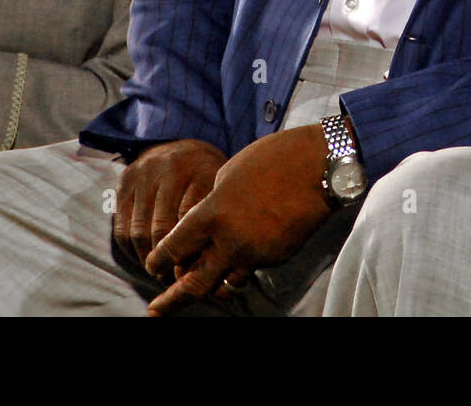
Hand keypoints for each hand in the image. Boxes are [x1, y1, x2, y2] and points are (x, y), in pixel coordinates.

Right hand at [112, 139, 225, 272]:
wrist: (184, 145)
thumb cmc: (208, 180)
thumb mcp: (220, 193)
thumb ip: (214, 224)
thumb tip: (204, 272)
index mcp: (202, 171)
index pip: (191, 223)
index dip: (189, 255)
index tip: (190, 276)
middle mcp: (172, 168)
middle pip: (162, 229)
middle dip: (166, 261)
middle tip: (172, 280)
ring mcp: (145, 172)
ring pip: (139, 231)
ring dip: (147, 259)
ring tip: (158, 272)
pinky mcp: (125, 180)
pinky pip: (121, 227)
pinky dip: (131, 250)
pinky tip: (143, 258)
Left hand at [145, 124, 333, 315]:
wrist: (319, 167)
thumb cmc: (271, 160)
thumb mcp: (227, 174)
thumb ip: (211, 204)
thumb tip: (205, 226)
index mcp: (212, 215)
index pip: (175, 248)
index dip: (159, 260)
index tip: (151, 266)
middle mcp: (231, 242)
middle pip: (195, 283)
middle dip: (173, 301)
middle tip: (155, 311)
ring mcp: (256, 254)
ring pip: (225, 282)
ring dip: (211, 286)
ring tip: (195, 290)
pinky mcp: (276, 258)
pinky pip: (250, 268)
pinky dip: (239, 267)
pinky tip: (238, 258)